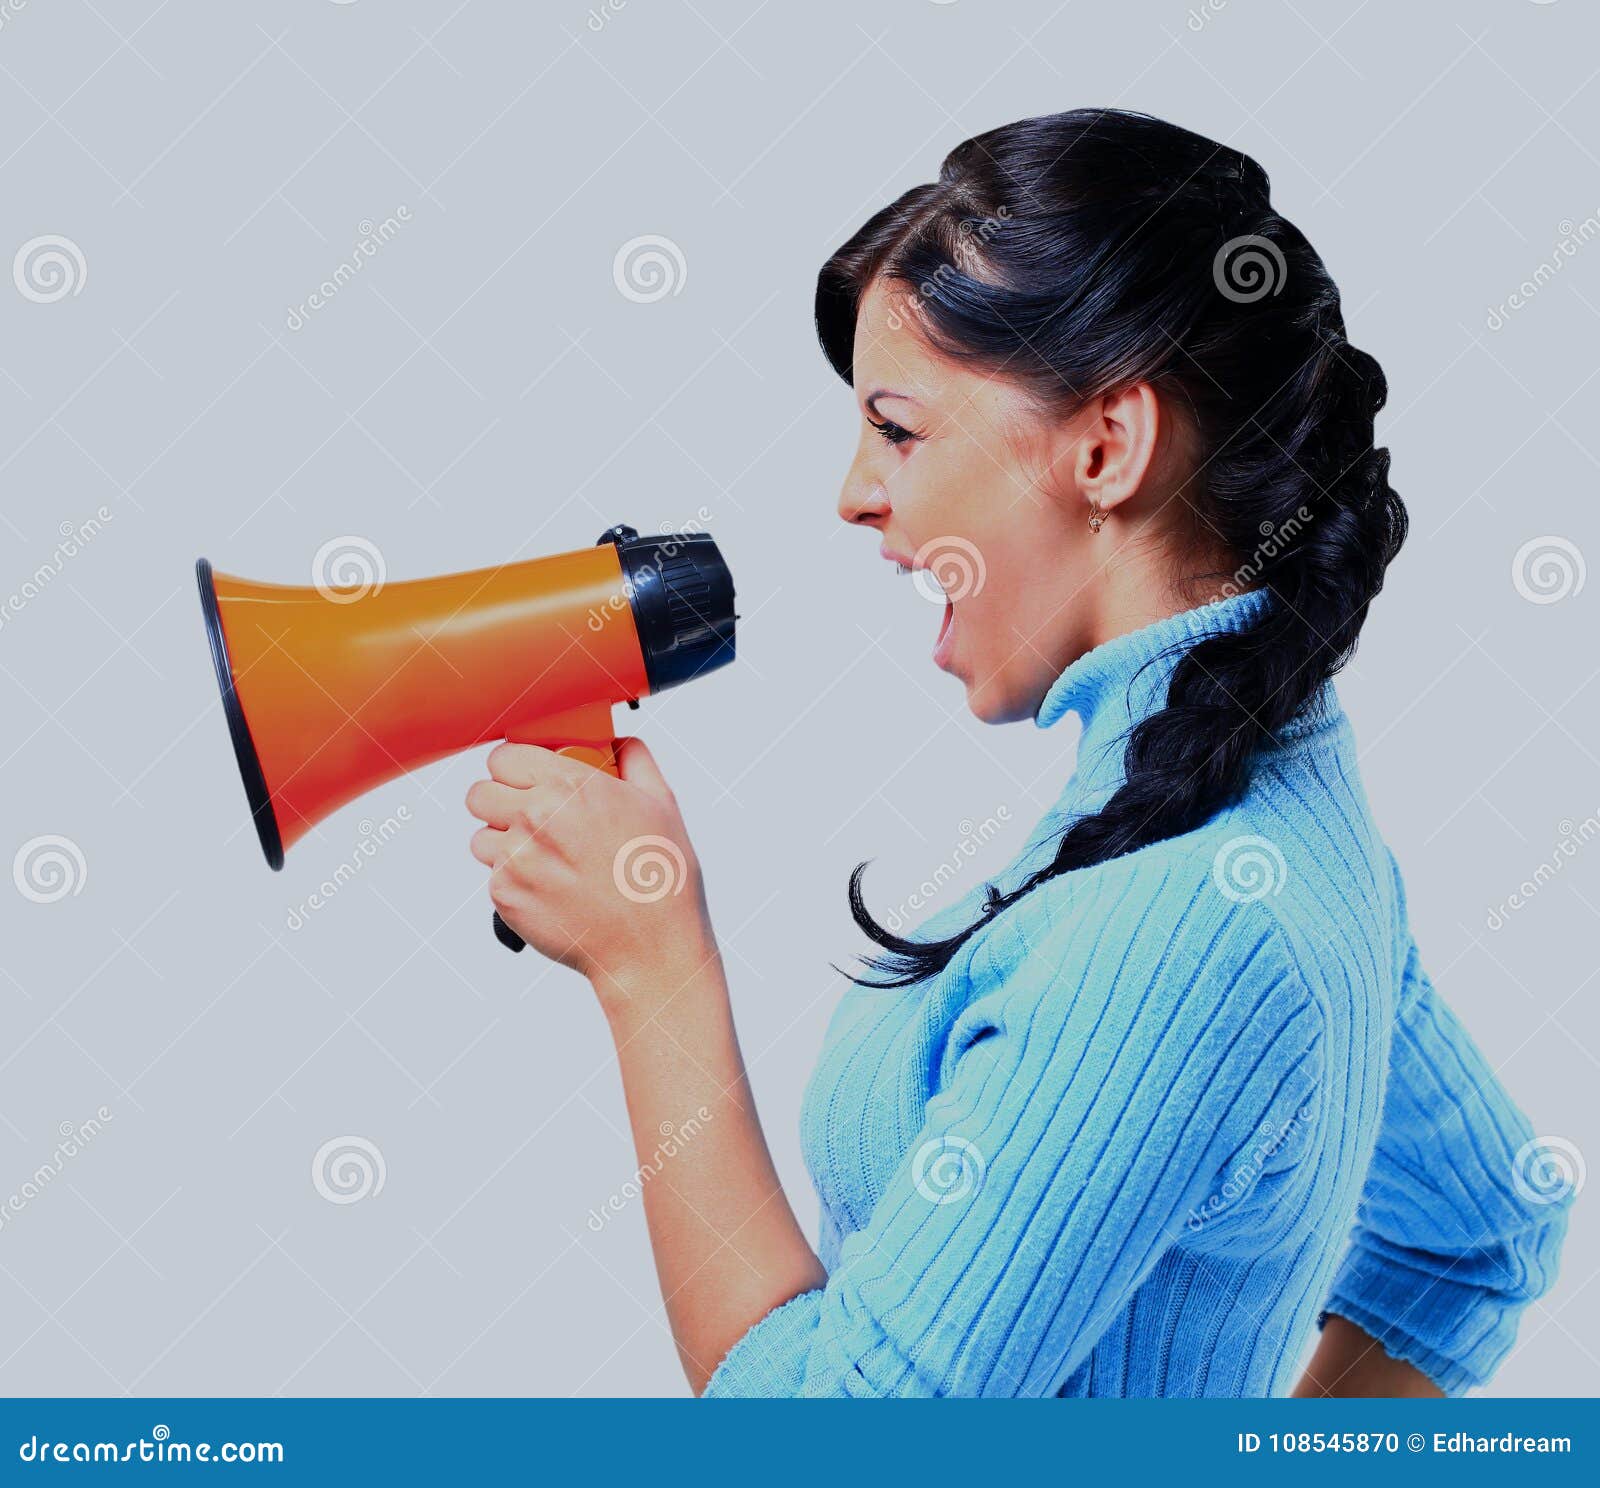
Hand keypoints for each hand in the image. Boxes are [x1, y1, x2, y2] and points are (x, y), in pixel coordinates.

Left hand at [465, 737, 713, 999]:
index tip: (528, 779)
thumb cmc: (660, 879)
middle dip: (500, 802)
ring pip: (481, 837)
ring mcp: (515, 857)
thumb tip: (620, 743)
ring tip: (544, 859)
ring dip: (503, 844)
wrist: (651, 947)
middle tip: (529, 817)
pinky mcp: (504, 895)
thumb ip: (635, 761)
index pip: (504, 756)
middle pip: (480, 793)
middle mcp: (534, 816)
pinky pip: (493, 876)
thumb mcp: (661, 804)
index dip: (515, 768)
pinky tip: (550, 889)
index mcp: (569, 784)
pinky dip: (515, 881)